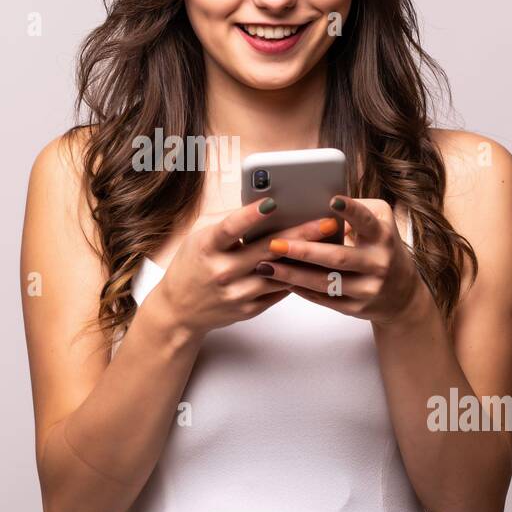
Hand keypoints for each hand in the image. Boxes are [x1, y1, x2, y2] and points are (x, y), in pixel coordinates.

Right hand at [154, 200, 342, 336]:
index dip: (250, 215)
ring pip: (279, 273)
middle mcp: (221, 271)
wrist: (180, 309)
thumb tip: (266, 206)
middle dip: (301, 234)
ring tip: (331, 244)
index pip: (230, 228)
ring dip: (306, 259)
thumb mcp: (201, 237)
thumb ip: (229, 222)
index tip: (273, 201)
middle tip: (327, 222)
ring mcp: (236, 293)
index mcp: (207, 248)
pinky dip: (297, 277)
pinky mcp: (248, 309)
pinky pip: (279, 291)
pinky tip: (315, 265)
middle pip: (267, 250)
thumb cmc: (193, 264)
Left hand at [251, 196, 426, 326]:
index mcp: (382, 236)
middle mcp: (378, 263)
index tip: (332, 200)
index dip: (351, 211)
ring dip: (292, 274)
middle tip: (274, 243)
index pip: (366, 221)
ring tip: (265, 265)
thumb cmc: (381, 248)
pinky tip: (279, 281)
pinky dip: (300, 290)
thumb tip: (316, 202)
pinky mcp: (356, 308)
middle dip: (303, 251)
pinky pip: (324, 298)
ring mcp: (368, 288)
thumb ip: (354, 212)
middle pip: (337, 258)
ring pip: (325, 282)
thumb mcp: (379, 224)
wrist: (402, 294)